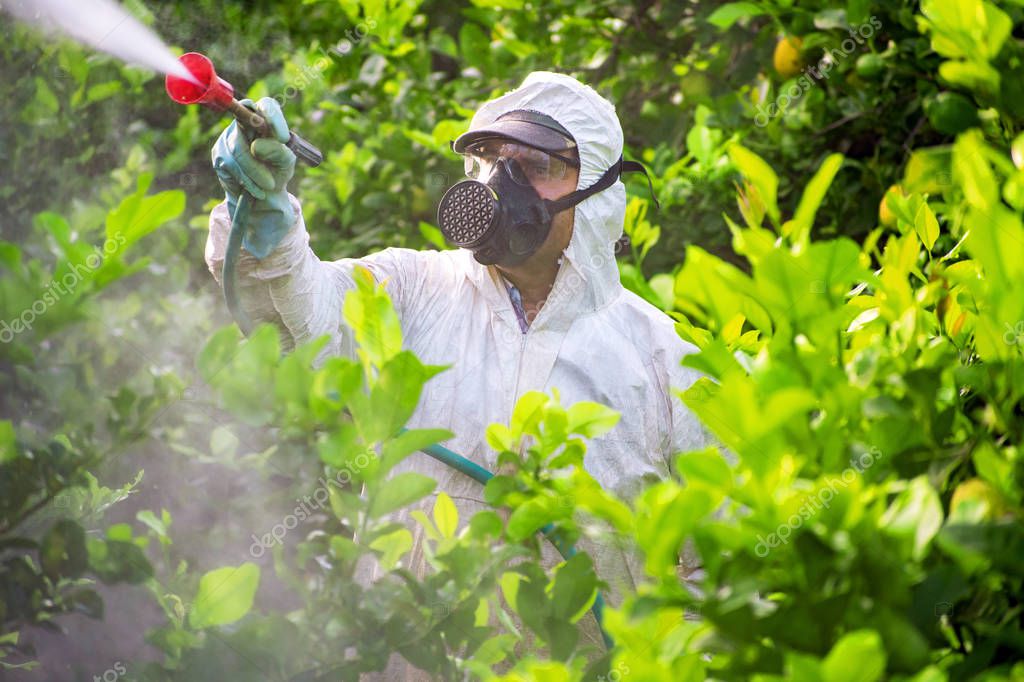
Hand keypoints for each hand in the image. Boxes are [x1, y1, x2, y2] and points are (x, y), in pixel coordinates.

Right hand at [211, 97, 296, 258]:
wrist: (264, 193)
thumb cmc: (277, 170)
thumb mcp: (285, 162)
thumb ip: (278, 152)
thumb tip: (256, 146)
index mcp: (266, 118)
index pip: (266, 105)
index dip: (272, 116)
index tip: (283, 138)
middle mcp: (244, 122)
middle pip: (246, 126)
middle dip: (261, 155)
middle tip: (272, 181)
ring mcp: (228, 137)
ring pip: (237, 150)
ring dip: (254, 173)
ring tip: (268, 186)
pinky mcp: (219, 155)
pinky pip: (230, 165)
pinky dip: (246, 180)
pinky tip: (257, 190)